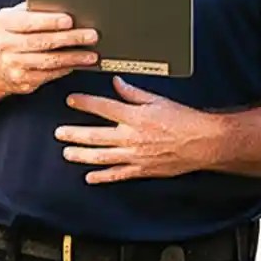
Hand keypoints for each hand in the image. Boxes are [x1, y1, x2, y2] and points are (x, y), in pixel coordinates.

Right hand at [0, 2, 97, 94]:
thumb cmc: (15, 33)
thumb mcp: (18, 16)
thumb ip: (35, 10)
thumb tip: (66, 5)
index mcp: (3, 22)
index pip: (28, 22)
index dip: (50, 21)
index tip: (69, 20)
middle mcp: (5, 44)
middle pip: (41, 42)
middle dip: (70, 39)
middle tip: (91, 36)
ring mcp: (12, 64)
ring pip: (47, 61)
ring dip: (73, 58)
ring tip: (91, 55)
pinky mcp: (21, 80)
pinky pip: (48, 74)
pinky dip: (66, 69)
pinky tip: (78, 64)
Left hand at [55, 76, 221, 183]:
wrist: (202, 143)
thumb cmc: (183, 120)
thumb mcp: (158, 100)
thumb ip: (134, 93)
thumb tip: (116, 82)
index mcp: (135, 116)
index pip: (103, 107)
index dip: (85, 103)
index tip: (71, 100)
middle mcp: (131, 137)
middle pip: (96, 135)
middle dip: (74, 134)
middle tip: (58, 133)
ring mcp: (135, 156)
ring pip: (101, 157)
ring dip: (81, 155)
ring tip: (67, 153)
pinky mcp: (142, 170)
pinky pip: (117, 174)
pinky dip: (102, 177)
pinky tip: (89, 177)